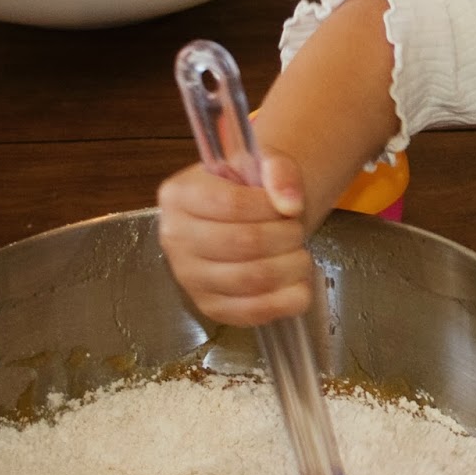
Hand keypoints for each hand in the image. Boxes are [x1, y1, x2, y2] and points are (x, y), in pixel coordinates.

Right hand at [156, 150, 314, 325]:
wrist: (244, 218)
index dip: (270, 207)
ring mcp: (189, 279)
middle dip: (286, 236)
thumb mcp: (263, 162)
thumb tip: (290, 204)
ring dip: (292, 266)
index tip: (288, 205)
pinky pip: (254, 312)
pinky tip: (299, 282)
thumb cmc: (249, 190)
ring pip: (252, 279)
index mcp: (179, 196)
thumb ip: (278, 170)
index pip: (231, 205)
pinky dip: (288, 299)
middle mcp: (175, 239)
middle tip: (298, 230)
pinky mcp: (211, 308)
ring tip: (300, 253)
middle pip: (243, 243)